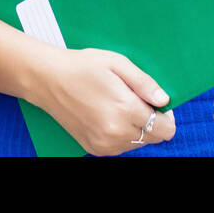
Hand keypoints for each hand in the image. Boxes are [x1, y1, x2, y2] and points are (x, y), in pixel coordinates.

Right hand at [30, 47, 176, 155]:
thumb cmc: (82, 66)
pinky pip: (121, 147)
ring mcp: (103, 144)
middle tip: (136, 99)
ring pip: (137, 143)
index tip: (157, 101)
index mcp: (125, 110)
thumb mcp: (117, 63)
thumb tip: (164, 100)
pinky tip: (109, 115)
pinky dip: (122, 134)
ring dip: (137, 128)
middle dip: (152, 120)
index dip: (166, 115)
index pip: (165, 129)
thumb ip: (144, 83)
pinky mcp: (93, 149)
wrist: (47, 79)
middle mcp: (115, 133)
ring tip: (119, 105)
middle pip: (153, 138)